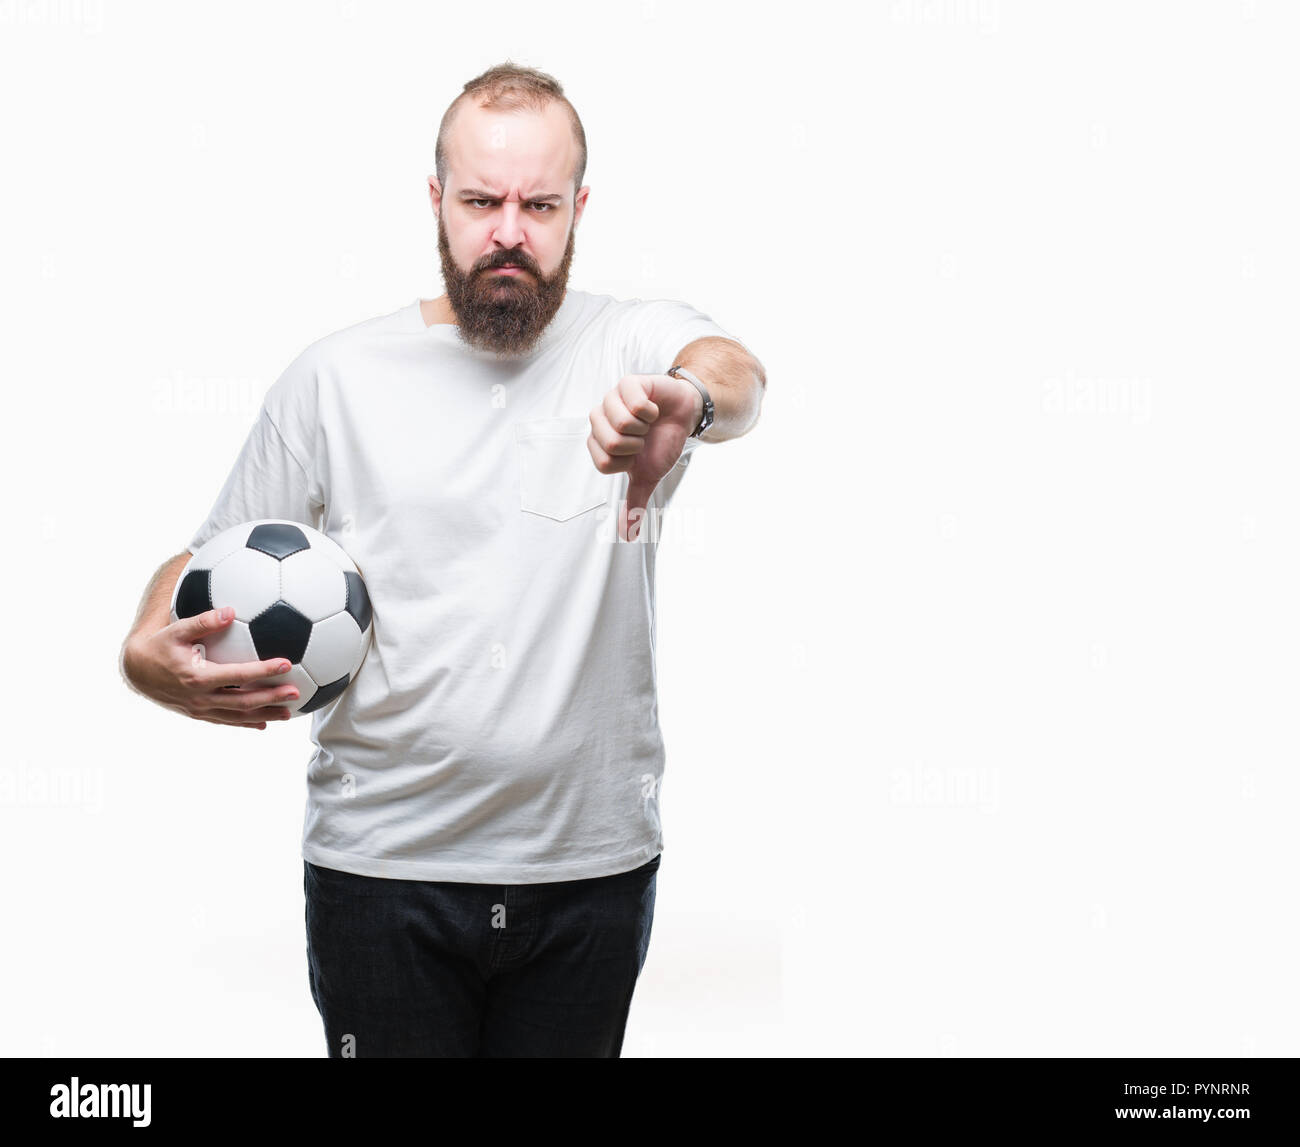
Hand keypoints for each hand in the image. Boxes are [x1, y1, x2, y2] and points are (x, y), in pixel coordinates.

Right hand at [121, 608, 301, 728]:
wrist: (136, 672)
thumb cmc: (159, 646)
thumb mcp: (177, 630)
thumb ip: (204, 621)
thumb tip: (230, 610)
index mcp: (198, 677)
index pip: (238, 676)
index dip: (263, 671)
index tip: (286, 664)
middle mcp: (200, 697)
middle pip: (243, 702)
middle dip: (271, 698)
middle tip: (296, 693)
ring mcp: (199, 709)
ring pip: (237, 716)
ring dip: (264, 714)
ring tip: (288, 714)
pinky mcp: (198, 714)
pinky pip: (226, 721)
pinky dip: (246, 722)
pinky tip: (264, 722)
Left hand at [588, 373, 702, 540]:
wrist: (683, 417)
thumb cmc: (661, 443)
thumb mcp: (648, 476)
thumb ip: (635, 503)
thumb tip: (628, 537)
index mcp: (598, 442)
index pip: (603, 462)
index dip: (626, 463)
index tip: (635, 455)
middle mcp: (599, 419)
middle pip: (609, 443)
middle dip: (636, 445)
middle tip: (643, 437)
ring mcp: (611, 399)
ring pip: (622, 423)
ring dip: (644, 427)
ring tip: (647, 422)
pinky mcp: (628, 383)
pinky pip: (635, 403)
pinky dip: (651, 410)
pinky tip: (652, 408)